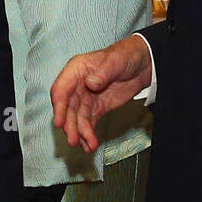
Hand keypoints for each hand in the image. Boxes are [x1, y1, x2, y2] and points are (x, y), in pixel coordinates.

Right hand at [51, 34, 151, 152]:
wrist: (143, 63)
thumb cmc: (125, 55)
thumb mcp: (115, 61)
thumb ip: (102, 73)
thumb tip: (90, 84)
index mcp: (75, 71)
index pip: (61, 90)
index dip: (58, 107)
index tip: (59, 122)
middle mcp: (76, 86)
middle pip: (67, 109)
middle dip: (70, 126)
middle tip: (74, 141)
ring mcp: (86, 98)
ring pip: (78, 119)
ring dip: (80, 133)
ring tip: (88, 146)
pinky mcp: (96, 108)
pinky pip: (89, 123)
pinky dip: (88, 134)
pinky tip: (90, 145)